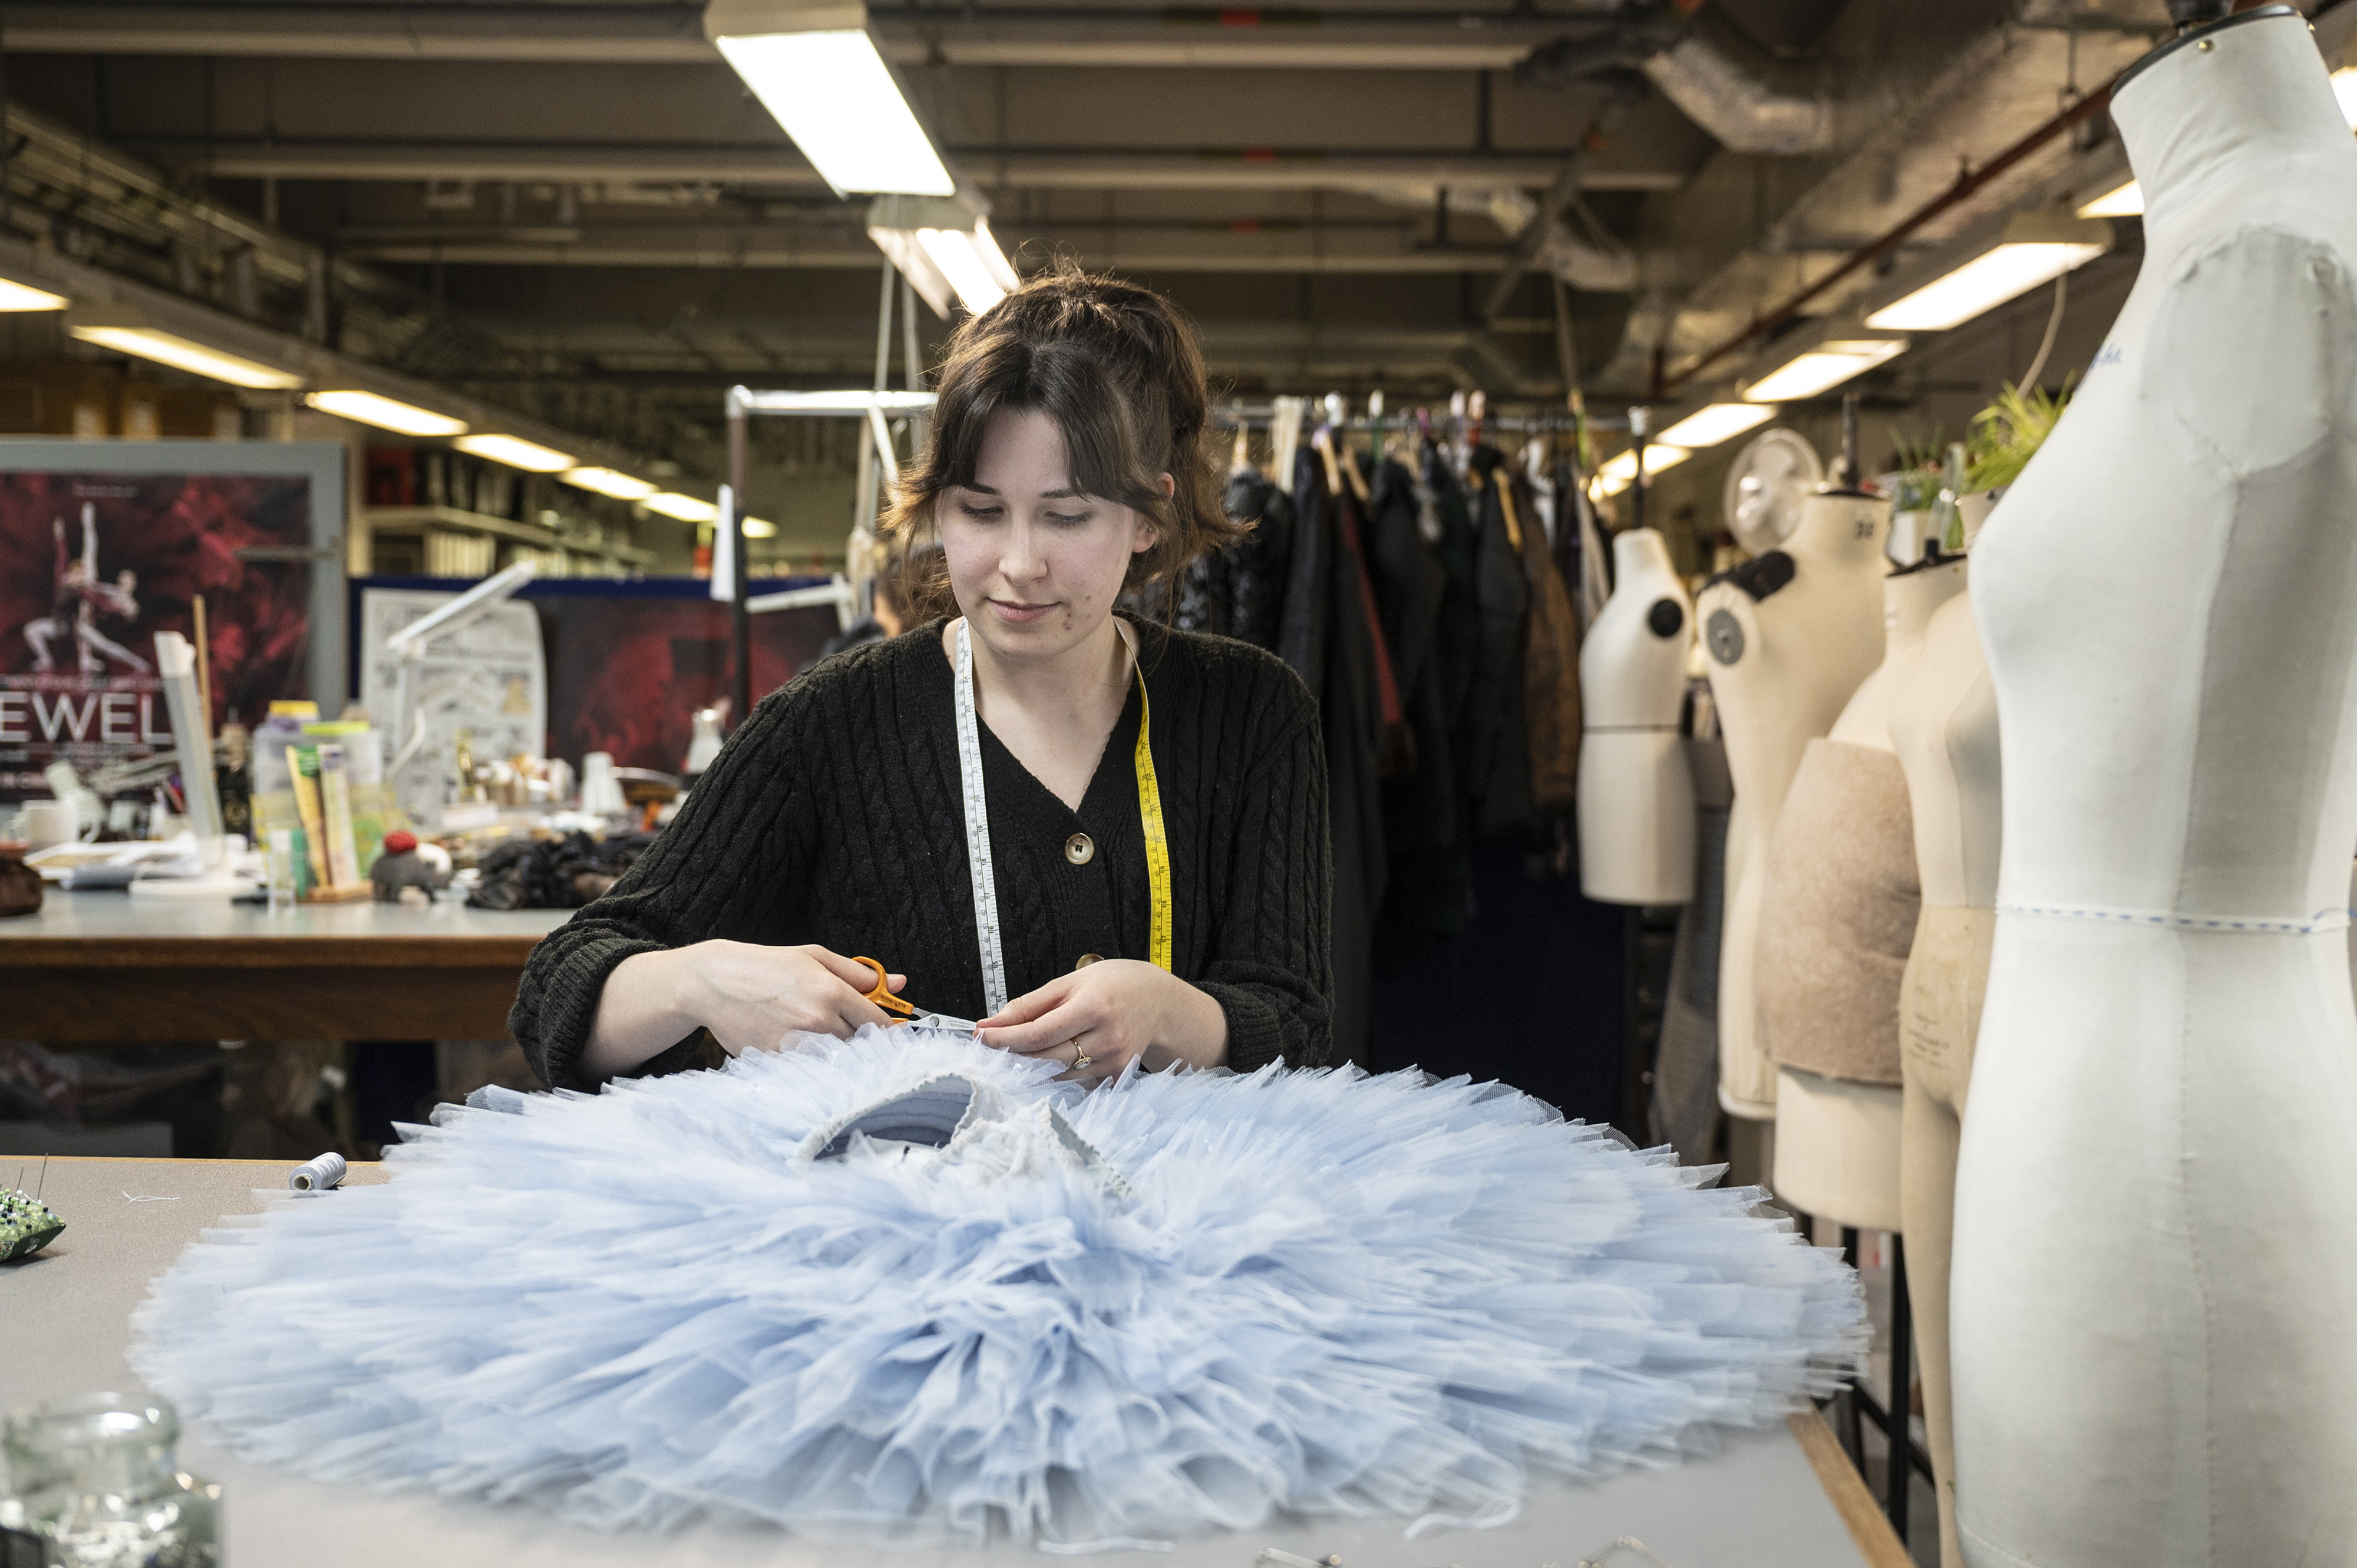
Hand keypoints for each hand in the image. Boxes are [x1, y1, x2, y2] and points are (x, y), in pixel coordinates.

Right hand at [674, 941, 901, 1056]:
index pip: (879, 1023)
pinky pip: (808, 1068)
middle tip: (847, 1029)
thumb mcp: (815, 956)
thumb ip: (860, 972)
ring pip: (836, 1060)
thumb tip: (898, 982)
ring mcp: (798, 1045)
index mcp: (832, 992)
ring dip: (836, 1052)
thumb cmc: (767, 966)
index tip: (888, 1032)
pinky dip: (809, 1061)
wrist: (716, 983)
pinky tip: (796, 1043)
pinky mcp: (778, 1061)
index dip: (889, 1030)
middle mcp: (818, 1021)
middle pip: (861, 1045)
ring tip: (817, 1033)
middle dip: (862, 1040)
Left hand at [976, 959, 1227, 1081]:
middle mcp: (1107, 1037)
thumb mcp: (1071, 982)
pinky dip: (1054, 1072)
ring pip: (1056, 1074)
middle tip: (988, 1046)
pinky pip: (1073, 1081)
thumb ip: (1029, 1004)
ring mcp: (1113, 1060)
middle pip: (1044, 1058)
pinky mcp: (1116, 1075)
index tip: (979, 1036)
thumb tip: (991, 1023)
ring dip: (1030, 1065)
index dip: (1004, 1038)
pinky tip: (1048, 1059)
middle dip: (1011, 1054)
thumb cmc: (1113, 985)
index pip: (1038, 1032)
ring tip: (1017, 1049)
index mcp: (1093, 1006)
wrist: (1160, 1002)